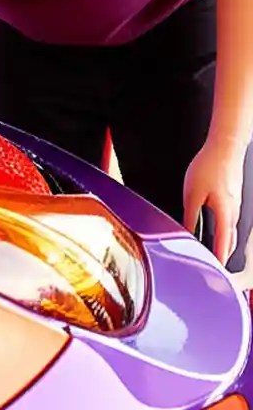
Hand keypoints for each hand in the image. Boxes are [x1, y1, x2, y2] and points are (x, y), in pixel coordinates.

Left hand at [183, 138, 246, 263]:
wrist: (226, 147)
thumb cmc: (209, 167)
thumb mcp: (193, 194)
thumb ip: (190, 215)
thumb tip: (186, 232)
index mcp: (225, 213)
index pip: (222, 243)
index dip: (217, 259)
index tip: (214, 273)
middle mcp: (234, 212)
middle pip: (229, 241)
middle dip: (221, 256)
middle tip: (213, 271)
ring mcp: (235, 206)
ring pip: (229, 231)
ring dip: (222, 245)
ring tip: (212, 256)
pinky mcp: (232, 199)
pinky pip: (228, 222)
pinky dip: (223, 233)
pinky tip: (215, 233)